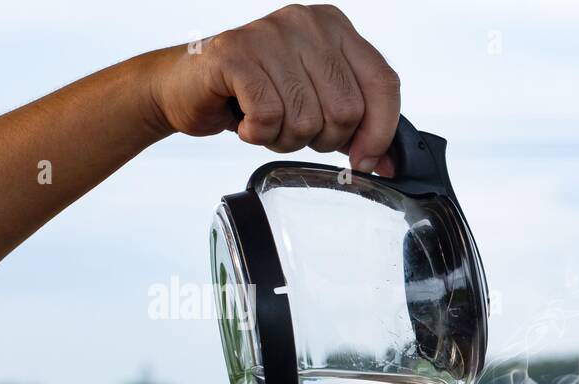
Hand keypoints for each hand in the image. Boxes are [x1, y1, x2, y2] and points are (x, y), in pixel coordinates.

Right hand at [146, 4, 399, 173]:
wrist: (189, 86)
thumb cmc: (260, 94)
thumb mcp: (318, 103)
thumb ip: (359, 126)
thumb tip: (388, 165)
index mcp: (337, 29)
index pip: (384, 83)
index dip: (380, 132)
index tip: (365, 160)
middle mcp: (307, 23)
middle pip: (347, 109)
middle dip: (323, 139)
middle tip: (294, 129)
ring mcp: (270, 33)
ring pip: (307, 118)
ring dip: (286, 139)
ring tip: (267, 123)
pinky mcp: (234, 52)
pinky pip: (269, 116)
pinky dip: (258, 134)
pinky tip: (245, 120)